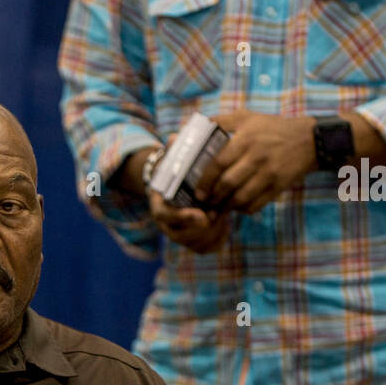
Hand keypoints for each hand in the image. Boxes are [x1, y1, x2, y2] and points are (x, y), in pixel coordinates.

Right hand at [147, 134, 232, 253]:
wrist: (175, 187)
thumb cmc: (177, 171)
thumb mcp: (173, 159)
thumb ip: (174, 150)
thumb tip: (175, 137)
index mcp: (159, 203)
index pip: (165, 215)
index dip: (182, 217)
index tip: (202, 214)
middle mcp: (165, 223)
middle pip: (179, 235)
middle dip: (200, 228)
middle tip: (218, 215)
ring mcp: (178, 233)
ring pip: (194, 243)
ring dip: (211, 233)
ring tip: (224, 217)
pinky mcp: (192, 241)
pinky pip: (204, 248)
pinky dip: (216, 240)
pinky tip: (226, 226)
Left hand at [200, 111, 315, 213]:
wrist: (309, 139)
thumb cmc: (272, 128)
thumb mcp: (247, 117)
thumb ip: (221, 121)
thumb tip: (195, 126)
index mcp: (246, 139)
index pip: (218, 163)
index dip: (205, 180)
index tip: (197, 190)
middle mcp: (257, 156)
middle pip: (228, 183)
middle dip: (213, 197)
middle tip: (204, 202)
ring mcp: (269, 173)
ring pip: (241, 197)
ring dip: (226, 206)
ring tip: (218, 207)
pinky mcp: (279, 186)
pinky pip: (257, 204)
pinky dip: (244, 209)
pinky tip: (237, 207)